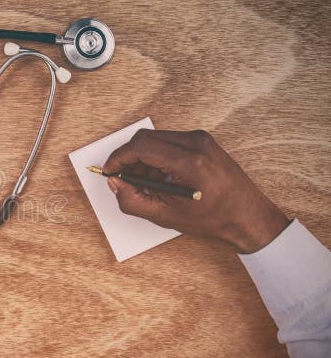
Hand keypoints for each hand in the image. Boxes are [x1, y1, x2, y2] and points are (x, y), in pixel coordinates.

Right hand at [103, 129, 288, 253]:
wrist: (247, 217)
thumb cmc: (215, 218)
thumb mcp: (166, 216)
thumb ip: (133, 200)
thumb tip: (115, 184)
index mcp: (190, 162)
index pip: (141, 146)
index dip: (119, 158)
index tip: (109, 170)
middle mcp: (196, 143)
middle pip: (146, 139)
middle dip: (129, 158)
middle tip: (123, 179)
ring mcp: (201, 140)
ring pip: (156, 139)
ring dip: (143, 159)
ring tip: (145, 184)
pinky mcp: (203, 141)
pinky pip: (169, 142)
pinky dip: (157, 157)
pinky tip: (160, 178)